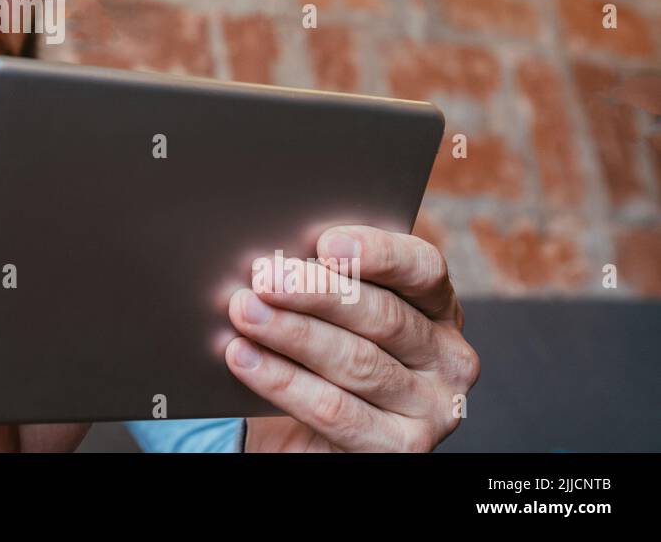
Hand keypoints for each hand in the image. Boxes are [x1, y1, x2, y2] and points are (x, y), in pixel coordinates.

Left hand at [226, 225, 479, 451]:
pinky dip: (282, 381)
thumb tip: (276, 258)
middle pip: (383, 316)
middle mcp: (448, 357)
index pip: (423, 269)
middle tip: (263, 278)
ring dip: (293, 333)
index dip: (378, 253)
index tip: (327, 243)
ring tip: (244, 311)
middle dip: (317, 293)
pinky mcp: (401, 448)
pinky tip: (243, 357)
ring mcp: (431, 408)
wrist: (312, 432)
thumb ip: (322, 279)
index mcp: (439, 306)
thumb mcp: (334, 312)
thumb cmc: (323, 352)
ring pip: (356, 362)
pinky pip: (334, 410)